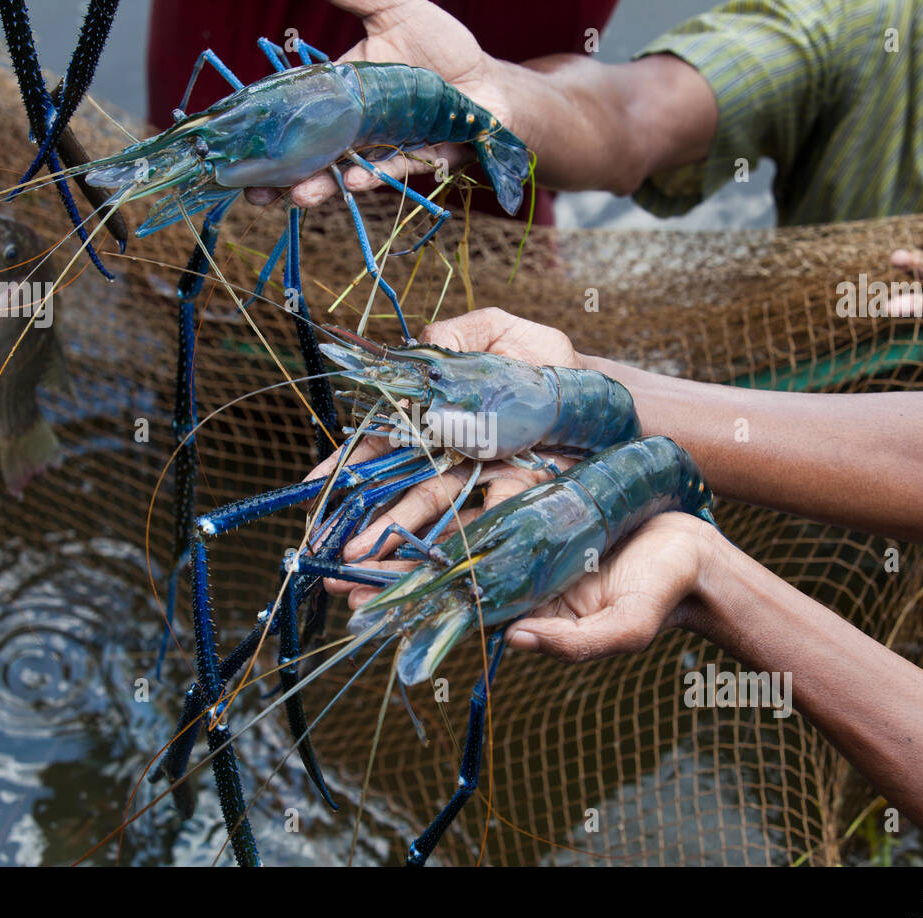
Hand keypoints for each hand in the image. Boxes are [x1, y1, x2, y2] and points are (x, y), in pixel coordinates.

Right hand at [246, 0, 511, 208]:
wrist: (490, 84)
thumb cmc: (444, 49)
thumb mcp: (397, 10)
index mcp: (341, 91)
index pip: (293, 110)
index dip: (263, 128)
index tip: (232, 146)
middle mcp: (355, 127)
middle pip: (308, 154)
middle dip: (278, 176)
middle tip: (250, 193)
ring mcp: (382, 149)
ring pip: (342, 171)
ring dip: (318, 186)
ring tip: (296, 197)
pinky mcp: (415, 163)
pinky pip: (389, 173)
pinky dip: (370, 178)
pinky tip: (350, 181)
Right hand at [303, 308, 584, 575]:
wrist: (608, 400)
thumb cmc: (550, 362)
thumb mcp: (504, 333)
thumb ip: (459, 335)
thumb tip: (423, 344)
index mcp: (440, 415)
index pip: (384, 442)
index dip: (349, 464)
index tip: (314, 486)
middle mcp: (453, 456)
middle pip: (395, 490)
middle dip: (356, 519)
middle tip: (320, 547)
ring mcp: (479, 488)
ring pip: (424, 520)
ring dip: (386, 547)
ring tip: (350, 572)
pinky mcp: (510, 512)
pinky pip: (469, 537)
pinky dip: (437, 557)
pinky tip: (406, 579)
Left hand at [340, 510, 720, 663]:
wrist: (691, 550)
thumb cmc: (660, 596)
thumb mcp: (623, 630)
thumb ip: (573, 643)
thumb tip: (517, 641)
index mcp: (521, 601)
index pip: (448, 603)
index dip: (402, 601)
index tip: (355, 600)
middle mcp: (511, 562)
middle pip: (436, 561)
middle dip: (385, 563)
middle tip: (332, 564)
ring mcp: (521, 522)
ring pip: (451, 516)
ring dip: (402, 519)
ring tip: (354, 520)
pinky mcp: (536, 485)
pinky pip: (483, 476)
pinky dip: (444, 473)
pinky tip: (405, 462)